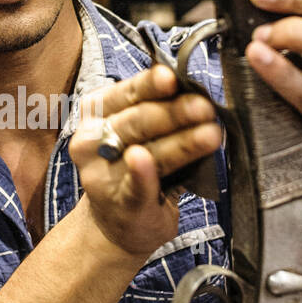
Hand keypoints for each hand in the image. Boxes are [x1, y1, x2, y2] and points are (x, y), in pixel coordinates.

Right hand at [70, 65, 221, 257]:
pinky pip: (134, 187)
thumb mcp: (139, 133)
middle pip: (136, 121)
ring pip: (146, 152)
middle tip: (205, 107)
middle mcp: (92, 141)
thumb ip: (159, 111)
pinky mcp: (120, 205)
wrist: (116, 225)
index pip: (126, 92)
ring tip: (210, 134)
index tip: (173, 77)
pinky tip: (144, 160)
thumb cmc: (133, 168)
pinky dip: (141, 174)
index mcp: (97, 113)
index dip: (149, 84)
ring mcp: (102, 175)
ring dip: (180, 142)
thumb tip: (197, 92)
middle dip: (174, 113)